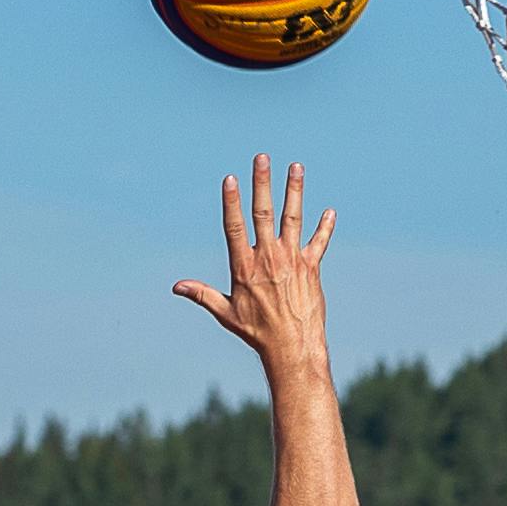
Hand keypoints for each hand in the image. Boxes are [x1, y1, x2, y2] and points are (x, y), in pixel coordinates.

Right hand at [170, 158, 336, 374]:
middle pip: (263, 213)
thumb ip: (203, 294)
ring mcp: (291, 261)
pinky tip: (330, 211)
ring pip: (293, 218)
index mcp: (244, 266)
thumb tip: (176, 287)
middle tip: (262, 158)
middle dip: (262, 183)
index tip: (231, 179)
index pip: (235, 227)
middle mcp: (268, 258)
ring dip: (294, 191)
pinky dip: (325, 227)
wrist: (291, 347)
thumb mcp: (226, 313)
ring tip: (296, 167)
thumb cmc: (256, 332)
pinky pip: (319, 242)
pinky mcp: (311, 268)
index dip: (232, 202)